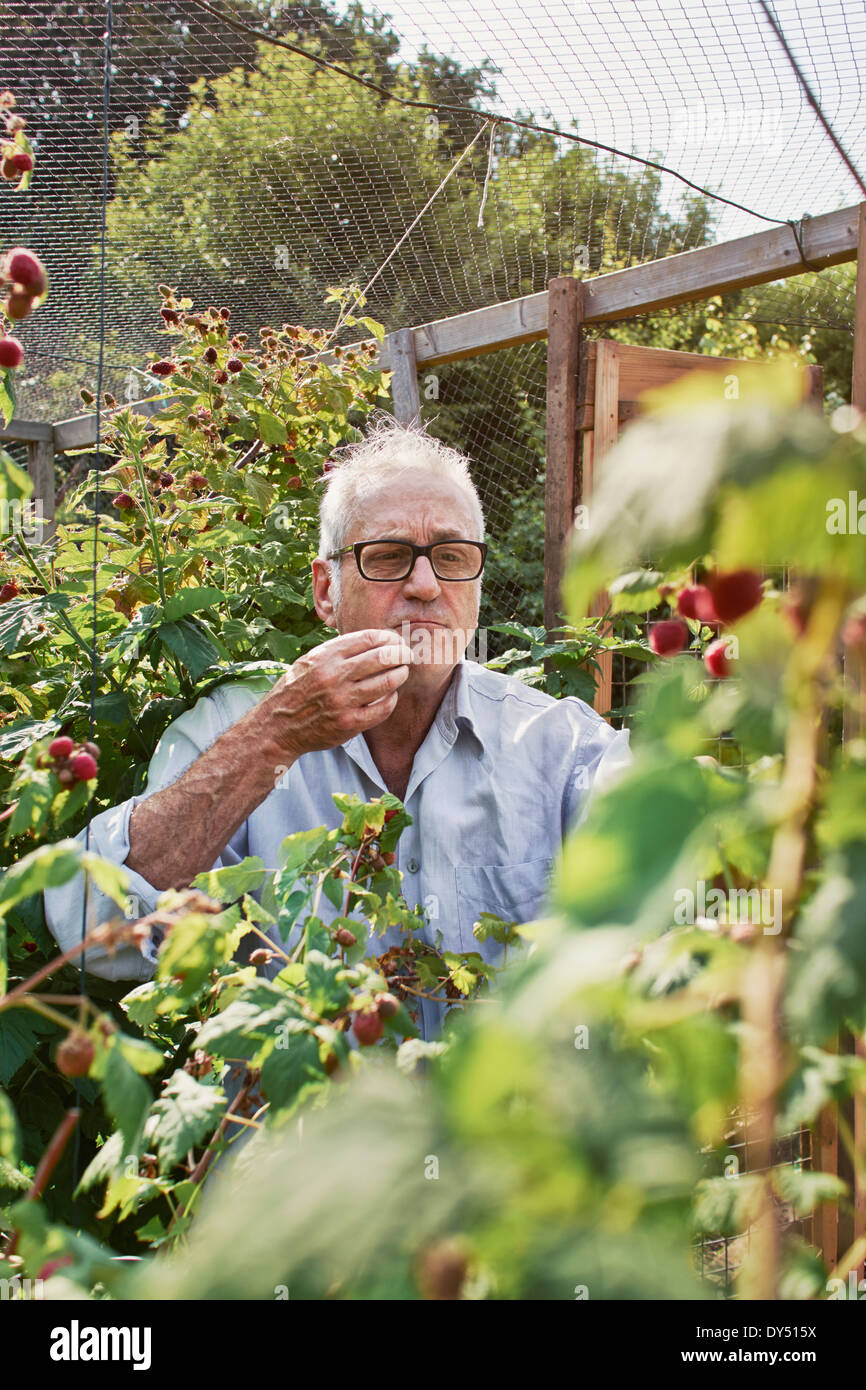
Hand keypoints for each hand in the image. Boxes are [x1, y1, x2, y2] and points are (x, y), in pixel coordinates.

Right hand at [261, 628, 413, 758]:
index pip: (370, 638)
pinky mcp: (349, 724)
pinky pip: (383, 708)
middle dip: (401, 654)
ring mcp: (342, 701)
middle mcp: (334, 676)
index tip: (396, 640)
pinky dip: (391, 699)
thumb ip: (338, 650)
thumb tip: (375, 640)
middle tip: (407, 655)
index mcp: (326, 656)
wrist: (278, 725)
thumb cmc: (297, 688)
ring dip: (400, 675)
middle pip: (384, 657)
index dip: (389, 637)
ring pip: (387, 682)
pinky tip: (390, 695)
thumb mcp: (310, 660)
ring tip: (402, 673)